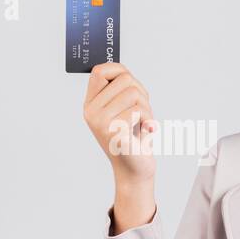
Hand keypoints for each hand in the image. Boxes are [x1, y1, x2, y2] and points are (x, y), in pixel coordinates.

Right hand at [82, 63, 156, 231]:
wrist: (135, 168)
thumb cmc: (132, 136)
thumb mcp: (122, 109)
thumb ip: (119, 90)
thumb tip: (121, 70)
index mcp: (91, 104)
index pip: (99, 71)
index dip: (119, 69)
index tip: (130, 82)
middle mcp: (91, 112)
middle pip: (124, 78)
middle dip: (141, 91)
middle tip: (142, 111)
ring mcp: (100, 123)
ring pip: (133, 92)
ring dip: (147, 106)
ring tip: (143, 121)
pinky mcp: (114, 133)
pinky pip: (138, 110)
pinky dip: (149, 119)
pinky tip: (145, 131)